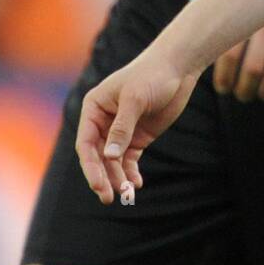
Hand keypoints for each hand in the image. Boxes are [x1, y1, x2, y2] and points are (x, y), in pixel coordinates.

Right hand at [75, 53, 198, 204]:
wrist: (178, 67)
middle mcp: (103, 121)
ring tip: (127, 194)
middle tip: (109, 197)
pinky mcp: (138, 136)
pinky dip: (131, 172)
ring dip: (118, 178)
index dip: (90, 166)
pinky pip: (129, 159)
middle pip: (98, 156)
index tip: (98, 185)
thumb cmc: (152, 75)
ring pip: (113, 161)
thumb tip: (109, 157)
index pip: (85, 143)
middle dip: (103, 177)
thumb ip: (122, 128)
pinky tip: (136, 183)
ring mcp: (121, 130)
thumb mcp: (135, 100)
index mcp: (94, 108)